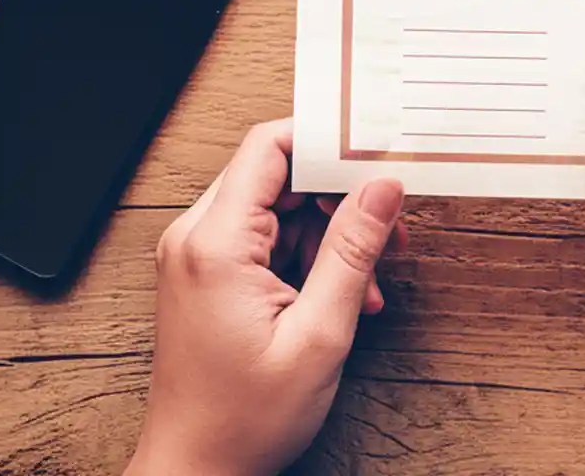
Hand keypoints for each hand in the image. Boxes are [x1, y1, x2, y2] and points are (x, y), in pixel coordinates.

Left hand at [125, 118, 406, 475]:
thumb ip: (352, 251)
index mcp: (216, 244)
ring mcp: (200, 257)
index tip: (374, 156)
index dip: (327, 142)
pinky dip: (310, 259)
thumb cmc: (243, 418)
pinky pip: (269, 241)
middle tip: (386, 234)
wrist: (198, 470)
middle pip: (280, 176)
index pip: (270, 147)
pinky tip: (340, 297)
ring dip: (331, 236)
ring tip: (364, 285)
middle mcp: (197, 239)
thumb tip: (382, 188)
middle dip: (341, 199)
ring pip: (281, 209)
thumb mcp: (319, 333)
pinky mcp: (210, 276)